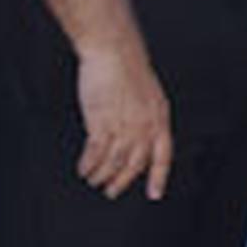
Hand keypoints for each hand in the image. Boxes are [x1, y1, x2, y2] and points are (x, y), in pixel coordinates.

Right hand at [76, 42, 172, 200]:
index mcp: (160, 119)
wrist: (115, 51)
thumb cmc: (129, 69)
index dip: (159, 177)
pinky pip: (95, 153)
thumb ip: (148, 117)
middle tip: (112, 192)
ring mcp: (124, 126)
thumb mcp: (150, 95)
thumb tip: (142, 138)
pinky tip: (83, 168)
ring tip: (94, 180)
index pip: (162, 156)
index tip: (154, 194)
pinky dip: (88, 164)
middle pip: (135, 165)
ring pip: (113, 163)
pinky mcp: (102, 122)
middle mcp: (144, 126)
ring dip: (101, 175)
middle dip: (122, 182)